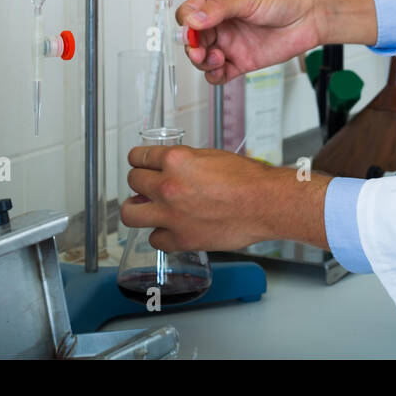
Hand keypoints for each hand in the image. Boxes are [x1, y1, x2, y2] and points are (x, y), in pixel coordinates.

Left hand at [121, 144, 330, 251]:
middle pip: (132, 182)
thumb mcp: (212, 156)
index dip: (139, 160)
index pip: (139, 157)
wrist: (264, 203)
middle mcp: (168, 187)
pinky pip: (155, 239)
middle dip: (138, 181)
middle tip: (144, 185)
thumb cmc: (248, 179)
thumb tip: (173, 168)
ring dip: (136, 208)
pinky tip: (168, 230)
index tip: (139, 163)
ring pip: (130, 213)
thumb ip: (186, 162)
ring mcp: (171, 215)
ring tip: (143, 208)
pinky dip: (160, 235)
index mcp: (175, 161)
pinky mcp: (181, 239)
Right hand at [176, 0, 320, 83]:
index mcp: (218, 1)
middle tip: (200, 51)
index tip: (192, 32)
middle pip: (192, 39)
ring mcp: (230, 43)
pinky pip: (219, 73)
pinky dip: (214, 75)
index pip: (188, 14)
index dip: (186, 25)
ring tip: (216, 59)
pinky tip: (221, 70)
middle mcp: (221, 23)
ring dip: (202, 62)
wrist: (310, 17)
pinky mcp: (241, 61)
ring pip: (202, 58)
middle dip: (192, 47)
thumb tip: (195, 19)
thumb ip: (219, 8)